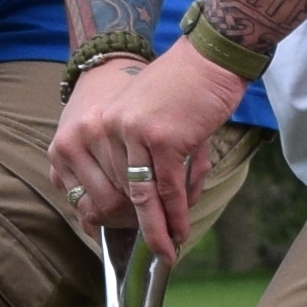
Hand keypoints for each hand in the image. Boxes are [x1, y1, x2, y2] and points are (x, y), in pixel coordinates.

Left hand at [52, 38, 248, 254]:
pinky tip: (182, 231)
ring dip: (157, 228)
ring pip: (142, 195)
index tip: (121, 234)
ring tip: (167, 250)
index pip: (98, 180)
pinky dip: (176, 214)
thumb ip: (145, 158)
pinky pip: (167, 187)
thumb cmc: (183, 88)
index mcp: (98, 124)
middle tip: (155, 246)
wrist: (209, 57)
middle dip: (138, 224)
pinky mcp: (162, 138)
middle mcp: (107, 129)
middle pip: (118, 192)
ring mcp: (133, 133)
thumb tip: (156, 205)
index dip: (109, 213)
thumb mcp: (149, 119)